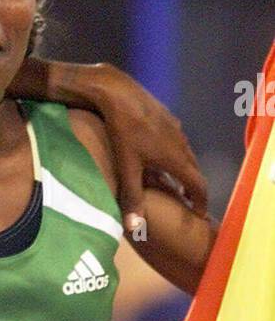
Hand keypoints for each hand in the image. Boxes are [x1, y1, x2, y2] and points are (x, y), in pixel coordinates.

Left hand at [90, 64, 207, 229]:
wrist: (119, 93)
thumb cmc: (122, 131)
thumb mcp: (127, 166)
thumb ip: (132, 197)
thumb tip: (134, 228)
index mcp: (176, 158)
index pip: (197, 185)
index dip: (200, 201)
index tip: (199, 214)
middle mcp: (181, 143)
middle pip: (194, 170)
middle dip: (193, 188)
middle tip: (188, 202)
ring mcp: (175, 128)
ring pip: (186, 154)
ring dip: (184, 170)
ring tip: (175, 183)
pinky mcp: (167, 117)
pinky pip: (177, 141)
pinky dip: (175, 155)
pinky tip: (160, 156)